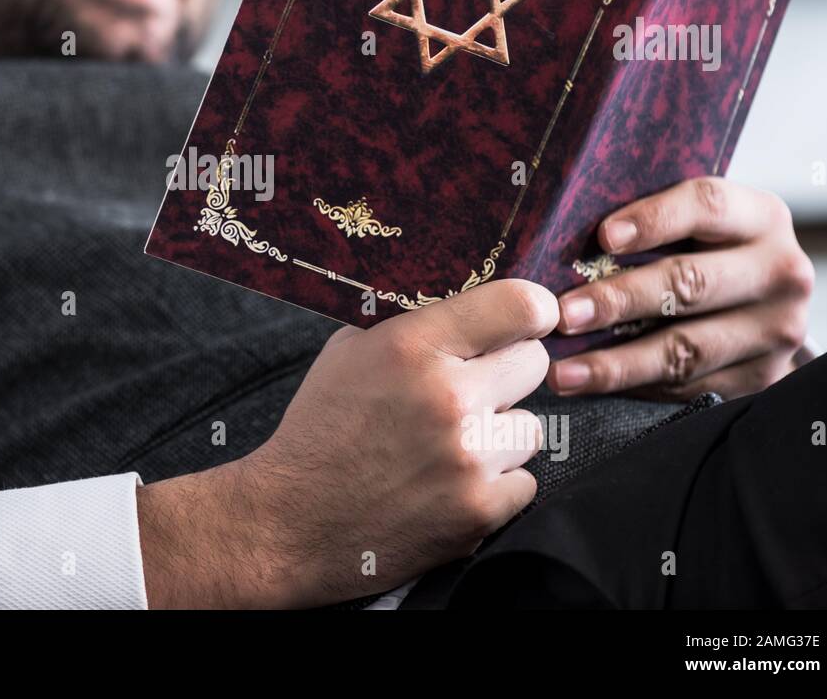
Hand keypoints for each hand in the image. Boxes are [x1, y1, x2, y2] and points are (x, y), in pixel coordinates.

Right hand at [136, 279, 557, 607]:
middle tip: (474, 390)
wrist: (291, 522)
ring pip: (531, 427)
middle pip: (535, 363)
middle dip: (506, 373)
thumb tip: (466, 305)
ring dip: (500, 436)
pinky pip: (524, 482)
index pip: (520, 304)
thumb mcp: (349, 354)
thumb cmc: (319, 431)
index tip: (529, 320)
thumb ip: (410, 327)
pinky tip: (453, 485)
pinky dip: (495, 486)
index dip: (533, 310)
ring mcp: (468, 457)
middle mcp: (448, 396)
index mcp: (413, 346)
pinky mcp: (479, 511)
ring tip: (452, 447)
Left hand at [549, 177, 813, 400]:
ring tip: (562, 371)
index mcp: (760, 217)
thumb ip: (648, 221)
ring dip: (616, 363)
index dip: (654, 219)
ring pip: (686, 349)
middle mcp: (779, 272)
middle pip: (690, 283)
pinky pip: (688, 386)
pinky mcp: (761, 378)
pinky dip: (634, 387)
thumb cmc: (705, 251)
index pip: (707, 205)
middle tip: (563, 315)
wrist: (764, 306)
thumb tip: (563, 233)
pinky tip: (593, 387)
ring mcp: (776, 330)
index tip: (603, 237)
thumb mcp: (695, 224)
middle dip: (619, 300)